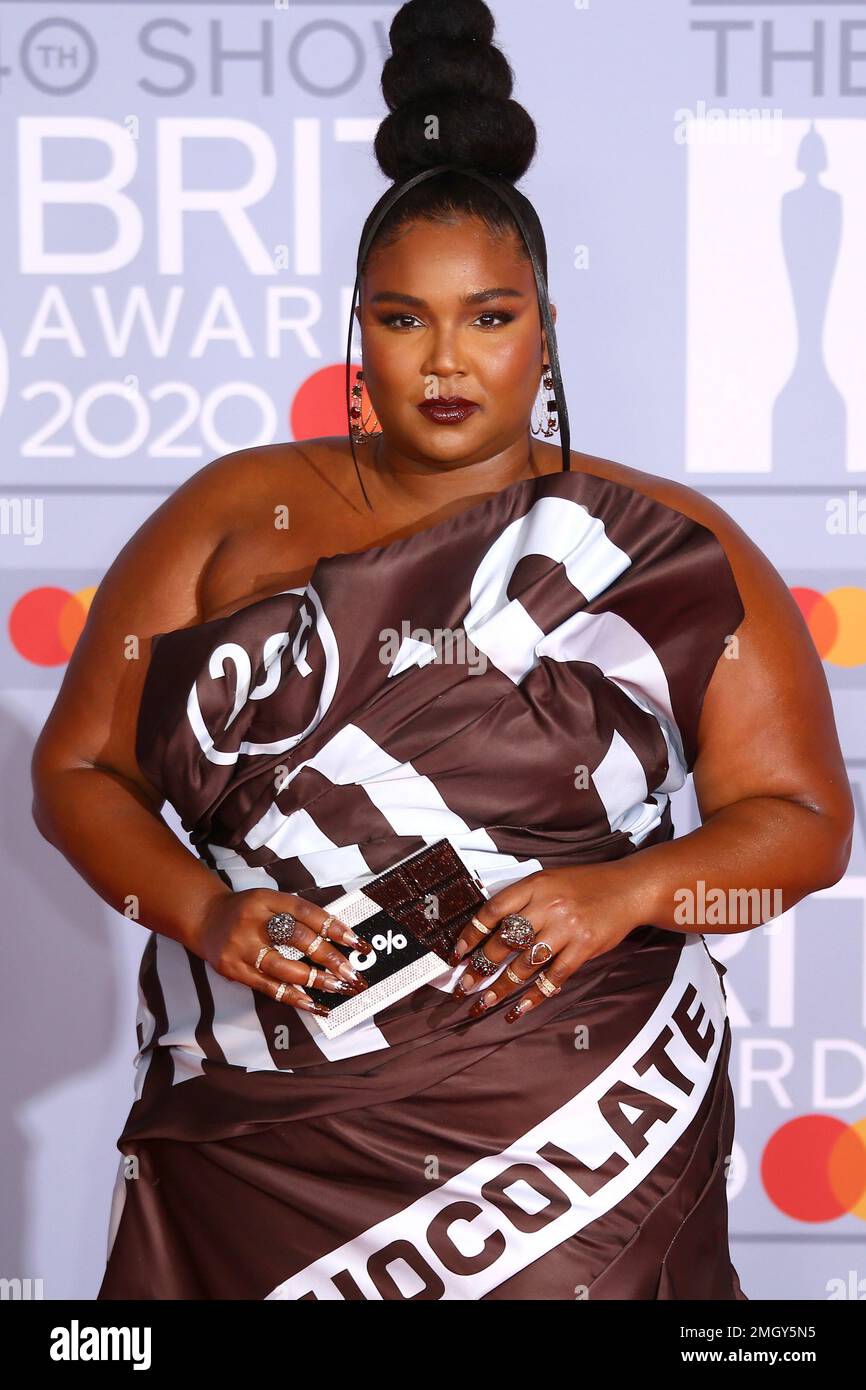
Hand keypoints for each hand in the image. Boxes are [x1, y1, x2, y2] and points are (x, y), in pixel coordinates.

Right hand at [190, 888, 374, 1016]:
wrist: (203, 917)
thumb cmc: (247, 911)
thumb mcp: (269, 900)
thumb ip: (297, 915)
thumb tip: (338, 938)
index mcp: (266, 898)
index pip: (305, 911)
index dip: (333, 926)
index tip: (356, 942)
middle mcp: (253, 920)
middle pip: (297, 938)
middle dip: (328, 957)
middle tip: (351, 972)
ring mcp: (240, 945)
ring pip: (283, 966)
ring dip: (314, 979)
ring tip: (337, 987)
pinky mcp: (232, 968)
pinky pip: (266, 986)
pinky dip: (291, 995)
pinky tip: (311, 1002)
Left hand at [449, 863, 642, 1023]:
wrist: (628, 888)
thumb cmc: (584, 885)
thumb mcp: (549, 880)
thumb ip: (522, 899)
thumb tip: (487, 928)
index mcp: (535, 884)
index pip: (493, 910)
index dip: (471, 934)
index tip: (457, 953)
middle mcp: (548, 905)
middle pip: (505, 941)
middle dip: (480, 967)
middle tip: (464, 986)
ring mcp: (567, 928)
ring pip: (526, 963)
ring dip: (502, 987)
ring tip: (484, 1003)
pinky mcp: (584, 948)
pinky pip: (554, 976)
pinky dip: (535, 995)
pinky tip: (520, 1007)